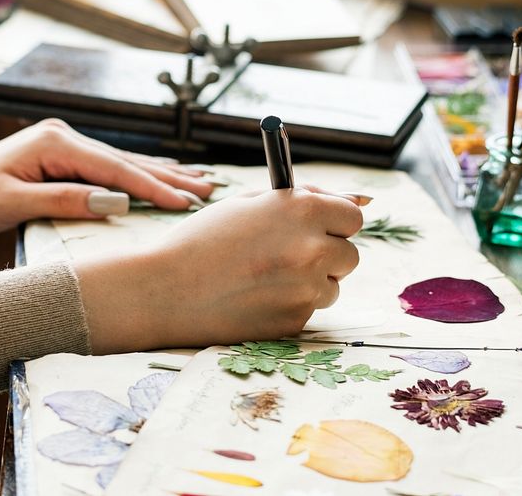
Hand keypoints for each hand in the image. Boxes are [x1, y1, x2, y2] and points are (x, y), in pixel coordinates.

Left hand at [0, 119, 214, 246]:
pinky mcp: (66, 154)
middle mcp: (65, 136)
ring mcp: (67, 143)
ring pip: (125, 163)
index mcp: (54, 142)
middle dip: (170, 178)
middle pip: (127, 162)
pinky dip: (141, 173)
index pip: (114, 170)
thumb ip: (64, 200)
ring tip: (201, 181)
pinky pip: (112, 166)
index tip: (184, 203)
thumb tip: (114, 203)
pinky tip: (165, 172)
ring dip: (163, 174)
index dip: (151, 188)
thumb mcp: (11, 203)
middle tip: (210, 190)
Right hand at [74, 186, 363, 351]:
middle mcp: (313, 247)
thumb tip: (356, 201)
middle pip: (350, 255)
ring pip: (331, 286)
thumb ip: (302, 199)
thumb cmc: (203, 240)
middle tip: (288, 256)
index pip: (352, 216)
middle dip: (328, 255)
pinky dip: (290, 306)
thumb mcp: (249, 204)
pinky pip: (308, 310)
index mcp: (303, 210)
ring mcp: (307, 288)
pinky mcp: (296, 320)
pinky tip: (254, 299)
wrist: (165, 289)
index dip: (336, 223)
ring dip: (310, 283)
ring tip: (263, 279)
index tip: (321, 229)